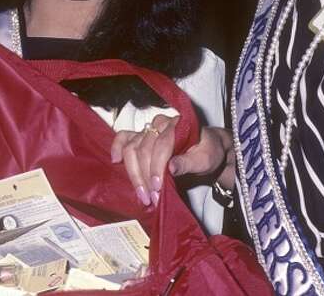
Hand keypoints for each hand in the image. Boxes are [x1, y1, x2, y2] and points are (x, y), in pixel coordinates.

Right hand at [111, 116, 232, 205]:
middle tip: (151, 198)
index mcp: (177, 125)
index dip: (157, 167)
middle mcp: (160, 124)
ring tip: (142, 194)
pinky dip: (117, 147)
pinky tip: (115, 160)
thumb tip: (171, 167)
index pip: (162, 146)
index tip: (157, 188)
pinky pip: (124, 137)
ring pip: (132, 148)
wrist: (207, 148)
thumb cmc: (208, 152)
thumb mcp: (206, 159)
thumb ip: (189, 162)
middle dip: (145, 176)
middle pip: (143, 149)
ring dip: (134, 173)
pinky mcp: (140, 137)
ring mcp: (148, 130)